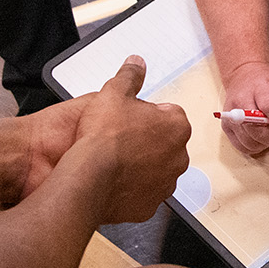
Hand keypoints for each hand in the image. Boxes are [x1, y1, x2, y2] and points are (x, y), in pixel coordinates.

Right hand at [58, 55, 190, 224]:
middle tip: (119, 139)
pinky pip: (143, 193)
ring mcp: (166, 183)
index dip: (145, 115)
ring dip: (141, 165)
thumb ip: (129, 76)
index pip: (167, 114)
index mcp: (176, 126)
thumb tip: (137, 62)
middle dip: (147, 141)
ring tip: (115, 161)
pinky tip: (114, 180)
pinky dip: (132, 188)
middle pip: (164, 143)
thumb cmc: (103, 135)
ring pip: (156, 169)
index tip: (127, 119)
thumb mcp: (114, 93)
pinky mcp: (151, 205)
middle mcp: (179, 156)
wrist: (89, 176)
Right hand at [218, 60, 268, 155]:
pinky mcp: (226, 126)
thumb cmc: (266, 84)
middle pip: (258, 129)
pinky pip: (242, 146)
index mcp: (260, 88)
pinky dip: (255, 146)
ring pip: (250, 141)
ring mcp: (231, 115)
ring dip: (266, 142)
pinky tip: (259, 136)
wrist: (244, 76)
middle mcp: (241, 101)